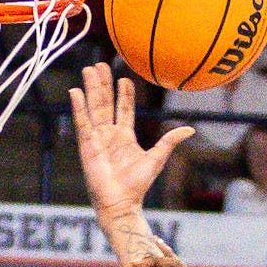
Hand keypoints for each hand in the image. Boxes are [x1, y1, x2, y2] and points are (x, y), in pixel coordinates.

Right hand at [67, 66, 194, 227]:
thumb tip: (190, 129)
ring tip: (89, 69)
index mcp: (125, 137)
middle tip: (100, 64)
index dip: (124, 94)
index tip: (125, 78)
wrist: (120, 202)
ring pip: (93, 107)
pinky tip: (75, 91)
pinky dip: (78, 107)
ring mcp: (97, 138)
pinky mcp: (86, 145)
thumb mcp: (157, 158)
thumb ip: (170, 141)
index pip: (124, 109)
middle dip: (103, 84)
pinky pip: (82, 122)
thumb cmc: (137, 184)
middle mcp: (109, 134)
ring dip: (91, 88)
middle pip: (105, 103)